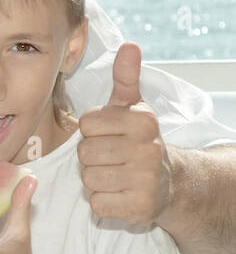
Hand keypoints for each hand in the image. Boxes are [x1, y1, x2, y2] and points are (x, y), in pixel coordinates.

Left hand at [77, 43, 170, 224]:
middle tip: (111, 157)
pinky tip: (119, 194)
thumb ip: (125, 77)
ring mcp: (146, 180)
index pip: (86, 124)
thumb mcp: (133, 107)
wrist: (169, 183)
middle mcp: (148, 149)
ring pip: (88, 178)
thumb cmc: (138, 140)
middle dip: (91, 156)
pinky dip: (103, 202)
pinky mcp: (140, 208)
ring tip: (115, 174)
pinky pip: (97, 204)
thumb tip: (129, 45)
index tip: (109, 134)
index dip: (91, 131)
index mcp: (142, 121)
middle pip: (84, 152)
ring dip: (95, 179)